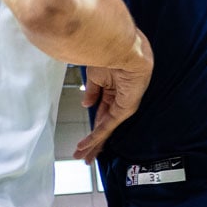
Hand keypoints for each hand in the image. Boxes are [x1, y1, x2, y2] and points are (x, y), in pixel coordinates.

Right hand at [74, 33, 154, 162]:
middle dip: (93, 144)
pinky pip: (107, 126)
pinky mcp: (124, 109)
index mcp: (112, 93)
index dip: (92, 129)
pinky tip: (86, 146)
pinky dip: (95, 136)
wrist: (122, 49)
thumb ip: (92, 92)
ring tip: (83, 158)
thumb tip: (86, 105)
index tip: (82, 141)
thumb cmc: (111, 56)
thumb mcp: (95, 77)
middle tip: (84, 157)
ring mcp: (122, 108)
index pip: (101, 116)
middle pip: (103, 128)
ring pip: (105, 131)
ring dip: (93, 145)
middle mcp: (118, 103)